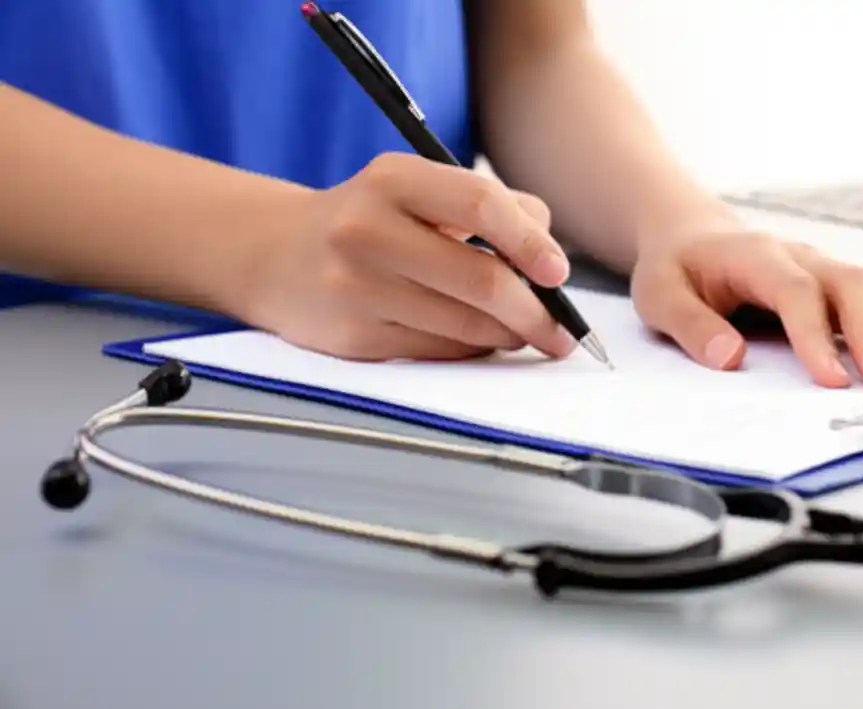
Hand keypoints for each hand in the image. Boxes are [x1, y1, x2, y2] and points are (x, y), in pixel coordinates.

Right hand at [241, 152, 577, 360]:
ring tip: (527, 333)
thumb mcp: (417, 190)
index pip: (481, 204)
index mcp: (392, 179)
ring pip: (464, 325)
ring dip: (509, 335)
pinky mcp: (353, 337)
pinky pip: (438, 350)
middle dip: (535, 311)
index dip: (531, 241)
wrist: (277, 255)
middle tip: (561, 329)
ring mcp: (356, 287)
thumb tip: (549, 259)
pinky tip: (482, 341)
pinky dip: (473, 350)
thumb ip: (487, 207)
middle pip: (480, 278)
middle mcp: (366, 229)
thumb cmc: (370, 220)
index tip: (559, 272)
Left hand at [630, 219, 862, 388]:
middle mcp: (799, 257)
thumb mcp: (660, 295)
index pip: (796, 291)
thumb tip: (728, 357)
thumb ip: (690, 325)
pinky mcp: (837, 283)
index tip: (832, 379)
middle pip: (852, 283)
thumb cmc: (678, 268)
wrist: (691, 237)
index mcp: (754, 257)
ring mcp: (824, 267)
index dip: (817, 335)